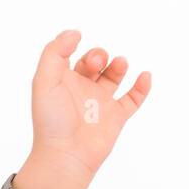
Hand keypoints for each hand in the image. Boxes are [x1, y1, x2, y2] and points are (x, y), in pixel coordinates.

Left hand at [28, 28, 150, 180]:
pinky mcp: (116, 118)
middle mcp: (81, 91)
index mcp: (62, 83)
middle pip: (95, 62)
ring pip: (114, 76)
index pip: (69, 55)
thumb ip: (54, 53)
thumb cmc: (52, 121)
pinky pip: (134, 99)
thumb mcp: (44, 82)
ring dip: (119, 64)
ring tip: (118, 65)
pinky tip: (144, 76)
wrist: (65, 155)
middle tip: (96, 63)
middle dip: (99, 54)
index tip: (77, 40)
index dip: (73, 44)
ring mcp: (100, 104)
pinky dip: (142, 86)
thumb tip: (74, 33)